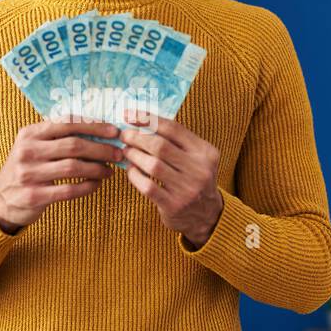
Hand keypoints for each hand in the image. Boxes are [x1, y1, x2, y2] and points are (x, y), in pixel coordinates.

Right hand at [0, 115, 124, 233]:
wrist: (1, 199)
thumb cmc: (27, 168)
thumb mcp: (34, 146)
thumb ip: (58, 137)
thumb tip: (98, 132)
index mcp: (30, 133)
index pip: (67, 124)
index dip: (94, 126)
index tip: (114, 132)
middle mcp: (27, 151)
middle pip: (74, 145)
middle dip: (101, 149)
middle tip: (118, 153)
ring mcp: (29, 174)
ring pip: (73, 167)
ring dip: (97, 168)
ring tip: (110, 170)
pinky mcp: (33, 195)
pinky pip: (68, 190)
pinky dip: (87, 186)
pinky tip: (96, 184)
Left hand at [119, 112, 223, 247]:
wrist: (206, 215)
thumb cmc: (193, 179)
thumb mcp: (196, 157)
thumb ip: (176, 141)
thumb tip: (141, 121)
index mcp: (205, 152)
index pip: (173, 128)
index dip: (148, 119)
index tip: (128, 115)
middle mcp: (199, 169)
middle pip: (160, 145)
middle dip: (137, 137)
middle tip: (124, 135)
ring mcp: (187, 189)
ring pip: (152, 165)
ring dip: (134, 155)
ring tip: (126, 151)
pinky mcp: (174, 205)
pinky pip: (147, 186)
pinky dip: (135, 175)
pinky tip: (130, 170)